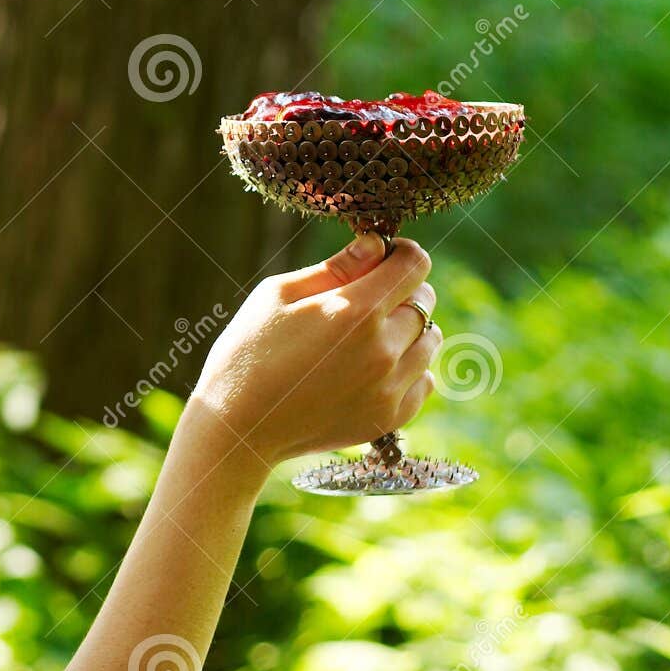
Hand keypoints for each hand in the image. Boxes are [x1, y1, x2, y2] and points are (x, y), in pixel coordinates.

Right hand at [188, 234, 440, 467]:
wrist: (239, 426)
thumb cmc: (249, 351)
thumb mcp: (278, 295)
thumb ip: (333, 268)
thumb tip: (376, 245)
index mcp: (356, 310)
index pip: (415, 266)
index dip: (402, 254)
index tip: (384, 259)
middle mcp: (383, 348)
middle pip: (426, 301)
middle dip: (402, 291)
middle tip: (366, 300)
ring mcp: (389, 387)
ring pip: (430, 341)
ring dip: (409, 330)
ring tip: (369, 337)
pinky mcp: (389, 418)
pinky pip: (424, 380)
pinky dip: (409, 369)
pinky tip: (373, 369)